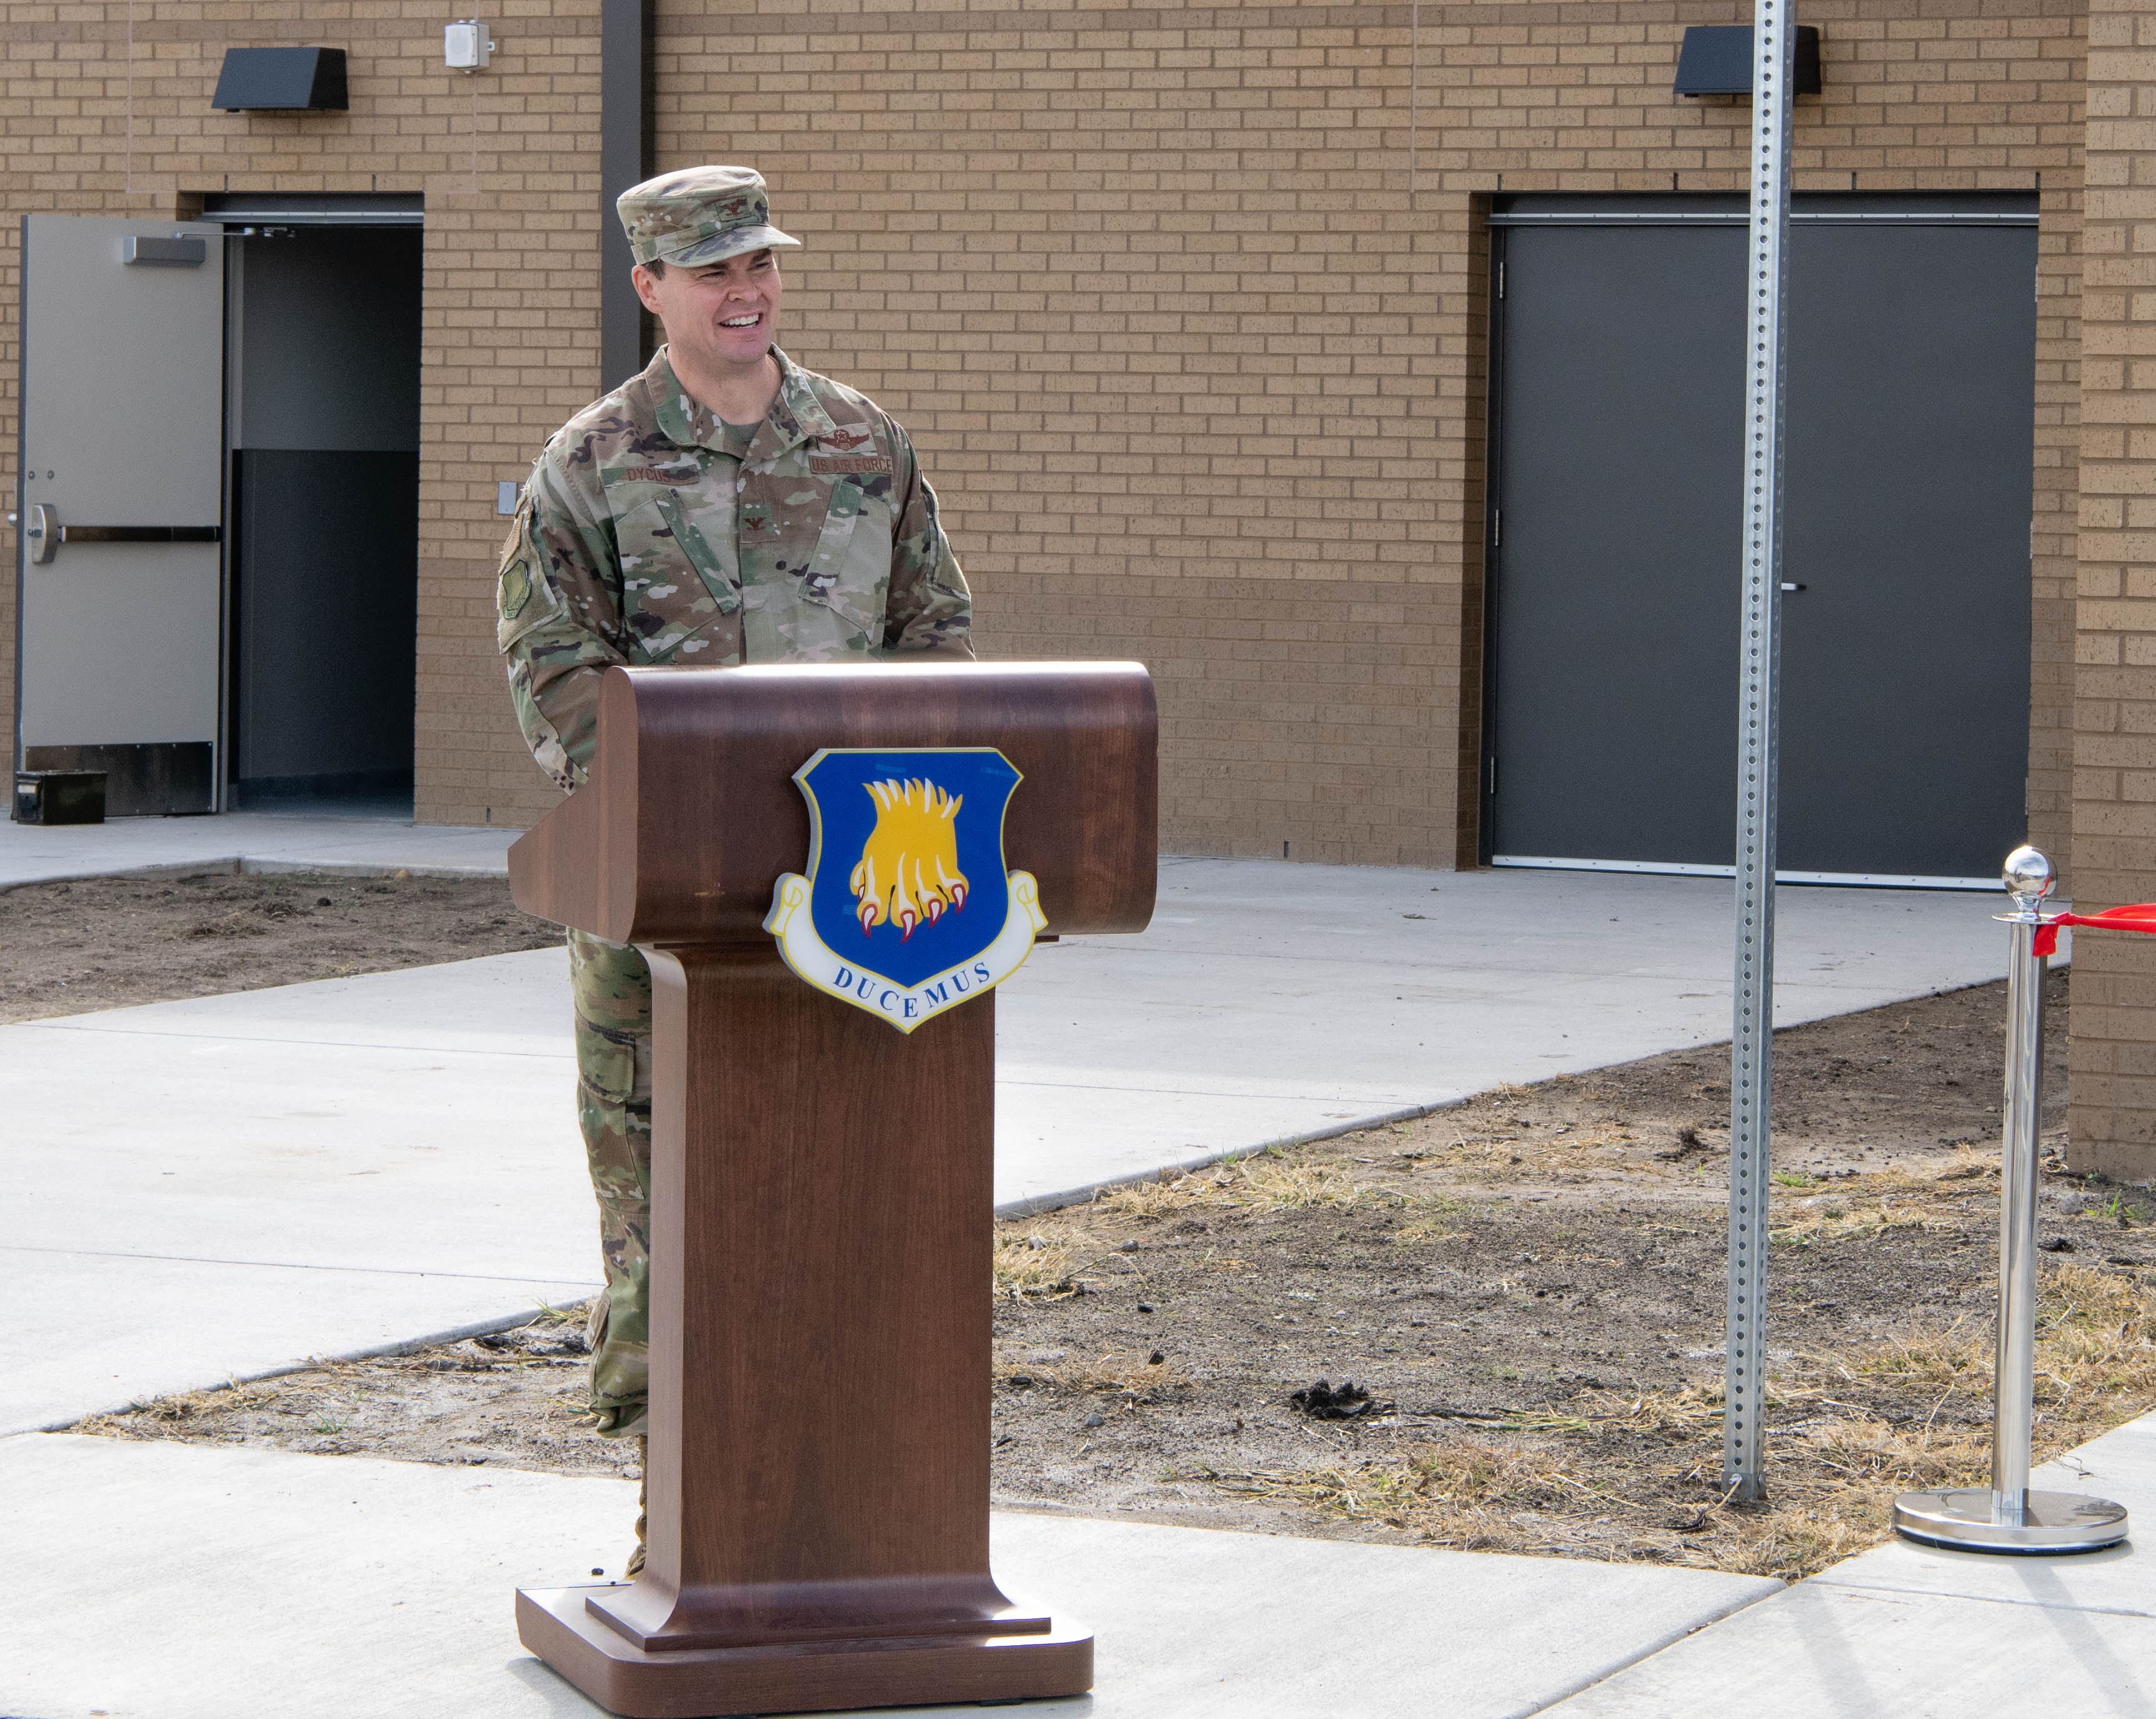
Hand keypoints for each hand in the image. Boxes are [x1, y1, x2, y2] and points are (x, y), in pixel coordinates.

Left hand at [849, 778, 968, 939]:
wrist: (912, 805)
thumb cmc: (887, 832)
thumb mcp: (870, 853)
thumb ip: (862, 876)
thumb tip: (858, 895)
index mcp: (881, 872)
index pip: (875, 909)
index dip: (873, 919)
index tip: (874, 919)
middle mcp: (904, 875)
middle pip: (905, 915)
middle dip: (904, 921)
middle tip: (904, 920)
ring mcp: (927, 870)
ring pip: (932, 908)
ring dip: (929, 913)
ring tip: (927, 913)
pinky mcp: (946, 863)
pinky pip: (956, 890)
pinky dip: (955, 899)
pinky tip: (950, 903)